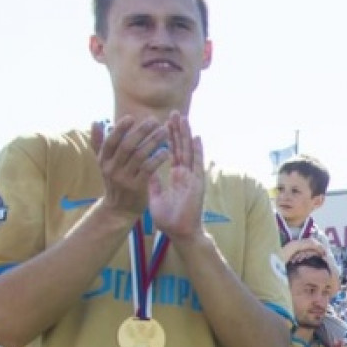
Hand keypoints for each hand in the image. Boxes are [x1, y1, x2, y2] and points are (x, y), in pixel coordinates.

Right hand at [94, 115, 171, 220]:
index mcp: (104, 160)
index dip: (120, 129)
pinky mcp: (137, 187)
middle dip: (141, 132)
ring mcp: (124, 178)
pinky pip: (148, 169)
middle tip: (155, 121)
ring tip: (164, 132)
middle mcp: (112, 168)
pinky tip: (166, 150)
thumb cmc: (114, 180)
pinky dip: (157, 159)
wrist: (119, 209)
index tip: (131, 117)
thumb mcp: (104, 163)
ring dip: (153, 142)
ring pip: (139, 156)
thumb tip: (95, 122)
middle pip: (127, 146)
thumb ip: (99, 143)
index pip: (110, 142)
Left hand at [148, 114, 206, 242]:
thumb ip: (154, 183)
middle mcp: (186, 174)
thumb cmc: (169, 220)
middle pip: (182, 147)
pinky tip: (197, 137)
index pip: (173, 152)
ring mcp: (193, 178)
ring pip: (189, 151)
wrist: (180, 233)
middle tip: (175, 113)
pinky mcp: (197, 183)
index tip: (164, 123)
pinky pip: (197, 164)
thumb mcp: (156, 197)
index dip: (169, 138)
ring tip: (183, 118)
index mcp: (177, 177)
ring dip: (186, 135)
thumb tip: (148, 170)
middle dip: (178, 130)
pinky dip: (198, 150)